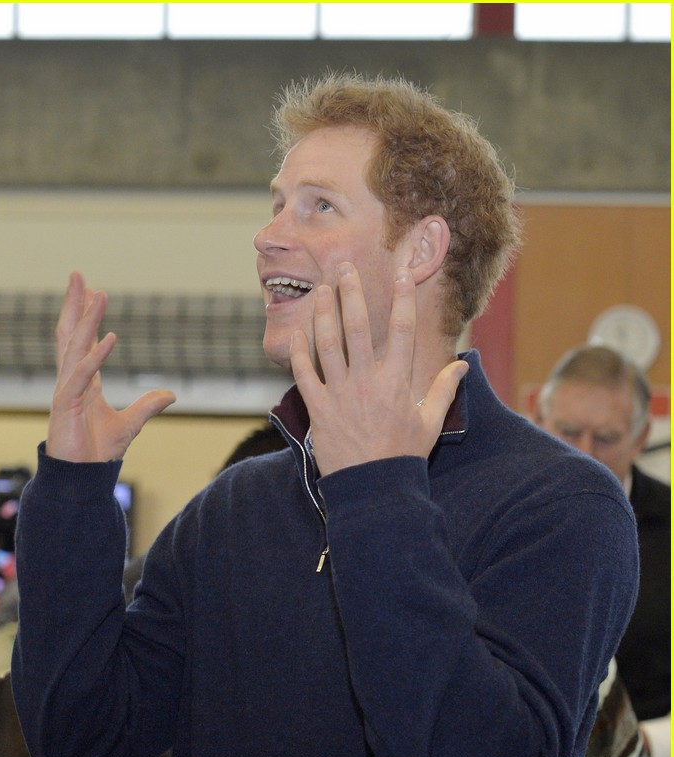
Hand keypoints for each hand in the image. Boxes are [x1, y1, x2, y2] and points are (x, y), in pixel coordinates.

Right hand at [46, 272, 175, 462]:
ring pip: (74, 347)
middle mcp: (70, 381)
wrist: (82, 479)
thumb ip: (148, 406)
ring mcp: (65, 391)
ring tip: (96, 293)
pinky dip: (95, 356)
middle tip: (77, 274)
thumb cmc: (96, 453)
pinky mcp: (65, 405)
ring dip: (86, 319)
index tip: (90, 290)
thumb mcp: (130, 424)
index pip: (81, 340)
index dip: (85, 315)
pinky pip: (81, 375)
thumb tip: (170, 394)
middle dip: (74, 303)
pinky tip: (109, 337)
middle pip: (70, 334)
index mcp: (82, 382)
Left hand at [289, 262, 467, 476]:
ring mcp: (340, 394)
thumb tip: (460, 363)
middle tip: (345, 267)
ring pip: (329, 344)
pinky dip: (299, 354)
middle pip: (359, 327)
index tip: (401, 273)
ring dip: (324, 314)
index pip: (402, 330)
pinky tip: (297, 334)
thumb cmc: (403, 455)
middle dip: (352, 293)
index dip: (402, 299)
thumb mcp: (430, 422)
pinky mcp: (318, 409)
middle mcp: (368, 382)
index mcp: (397, 381)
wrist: (373, 488)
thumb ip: (444, 389)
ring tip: (322, 290)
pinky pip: (305, 375)